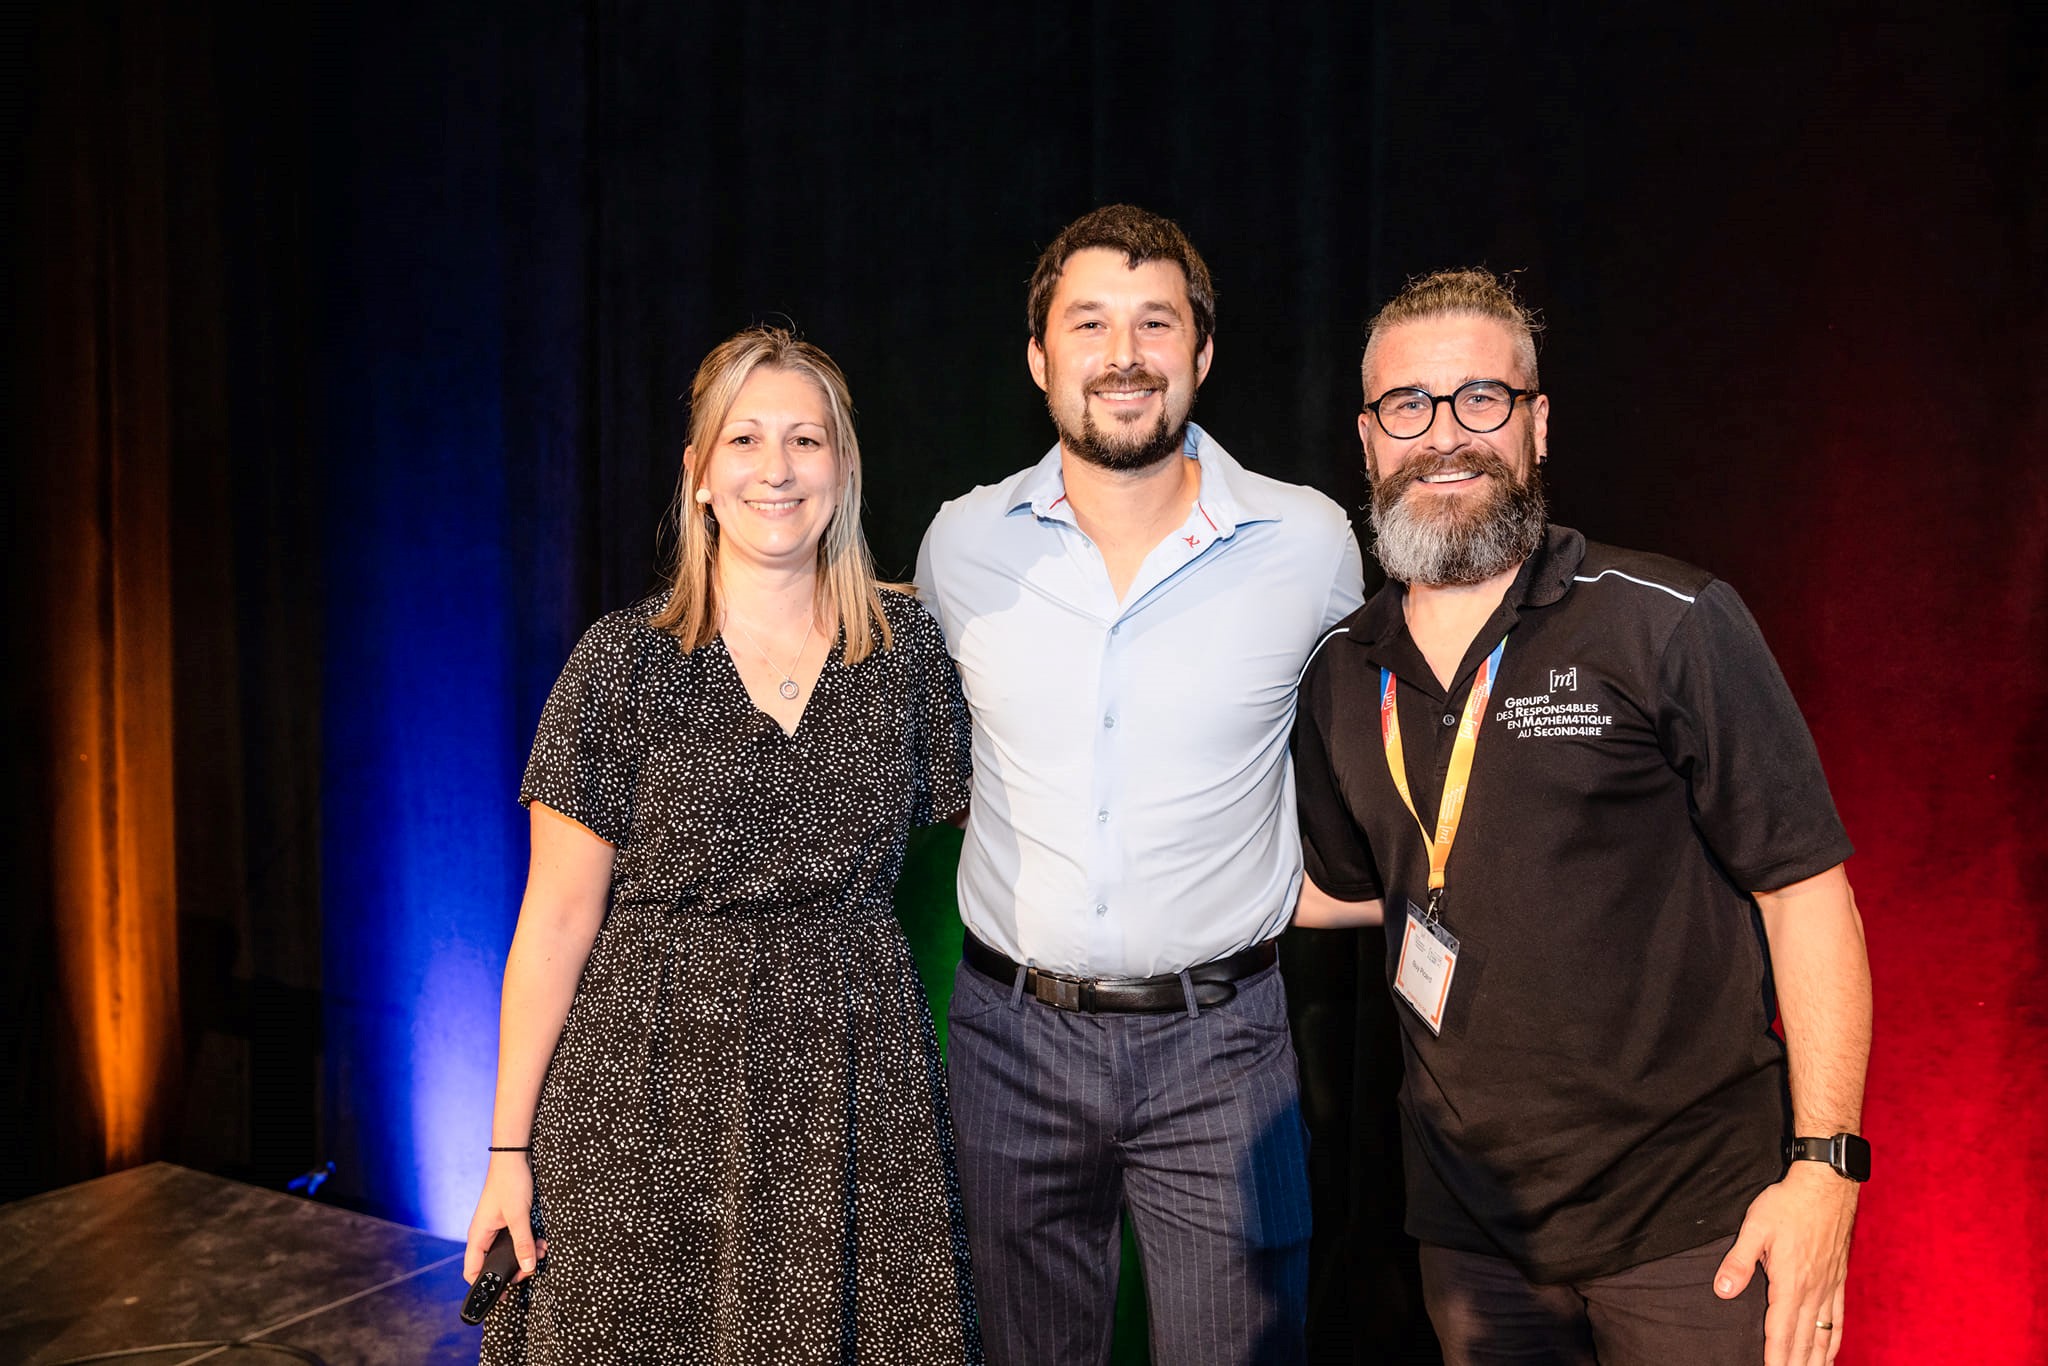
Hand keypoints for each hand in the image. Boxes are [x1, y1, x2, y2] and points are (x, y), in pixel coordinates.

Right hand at [464, 1151, 546, 1283]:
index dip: (484, 1286)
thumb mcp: (518, 1216)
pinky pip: (518, 1240)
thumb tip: (527, 1268)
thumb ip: (522, 1243)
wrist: (515, 1156)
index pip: (472, 1271)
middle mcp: (484, 1234)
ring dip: (525, 1254)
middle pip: (494, 1264)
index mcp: (478, 1236)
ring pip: (510, 1252)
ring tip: (540, 1251)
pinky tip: (541, 1242)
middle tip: (531, 1269)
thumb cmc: (510, 1183)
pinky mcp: (509, 1221)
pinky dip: (529, 1243)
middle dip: (514, 1268)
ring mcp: (497, 1228)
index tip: (501, 1296)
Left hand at [1714, 1163, 1857, 1364]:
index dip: (1774, 1355)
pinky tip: (1831, 1352)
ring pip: (1822, 1334)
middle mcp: (1812, 1291)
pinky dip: (1834, 1340)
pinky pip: (1838, 1319)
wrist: (1826, 1186)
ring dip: (1815, 1359)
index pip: (1780, 1330)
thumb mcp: (1755, 1228)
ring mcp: (1828, 1287)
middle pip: (1802, 1339)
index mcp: (1790, 1282)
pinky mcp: (1838, 1279)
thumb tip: (1723, 1291)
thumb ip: (1739, 1262)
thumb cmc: (1787, 1204)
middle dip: (1794, 1364)